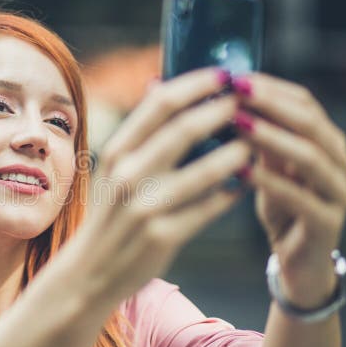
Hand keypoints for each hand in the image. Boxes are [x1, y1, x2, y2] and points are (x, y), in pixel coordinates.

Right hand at [78, 68, 251, 302]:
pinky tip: (245, 183)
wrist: (89, 271)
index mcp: (116, 151)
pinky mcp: (162, 236)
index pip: (160, 103)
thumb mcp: (113, 169)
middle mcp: (127, 174)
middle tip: (250, 101)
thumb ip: (139, 131)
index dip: (197, 84)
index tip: (225, 75)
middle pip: (184, 130)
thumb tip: (161, 82)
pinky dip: (230, 193)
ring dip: (236, 153)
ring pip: (203, 171)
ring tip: (256, 142)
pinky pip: (208, 208)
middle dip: (223, 111)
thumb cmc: (109, 214)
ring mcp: (144, 207)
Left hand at [232, 73, 345, 306]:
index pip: (304, 102)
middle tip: (235, 94)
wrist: (295, 261)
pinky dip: (269, 182)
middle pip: (310, 123)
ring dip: (270, 137)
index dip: (270, 88)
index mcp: (329, 142)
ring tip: (237, 125)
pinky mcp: (329, 223)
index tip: (234, 78)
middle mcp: (341, 162)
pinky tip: (241, 172)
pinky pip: (300, 197)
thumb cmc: (278, 206)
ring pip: (309, 156)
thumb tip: (223, 96)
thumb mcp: (266, 165)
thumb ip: (256, 135)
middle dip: (270, 105)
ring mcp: (340, 193)